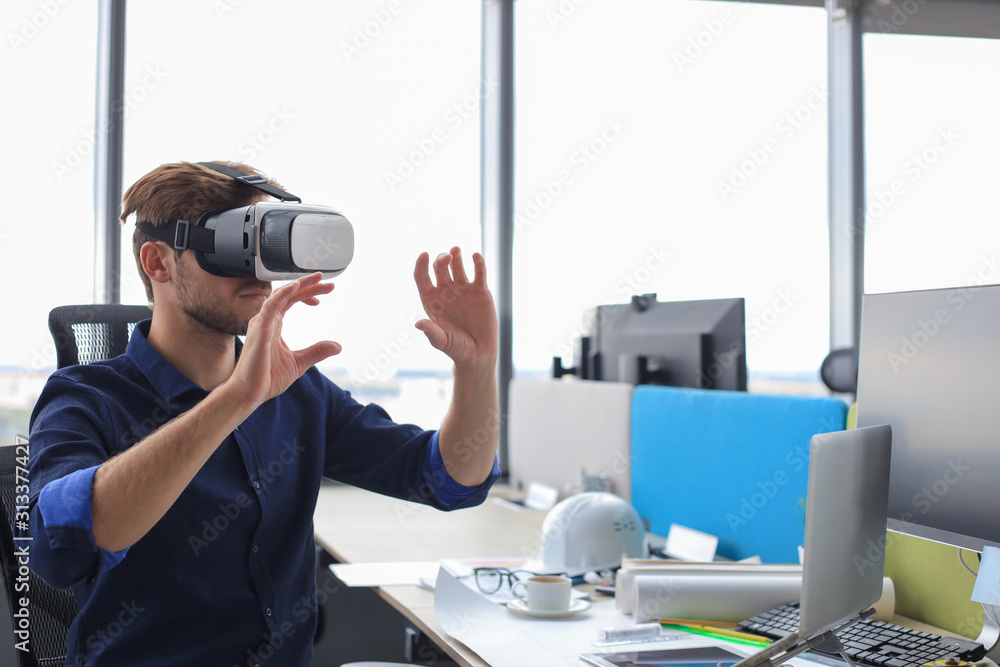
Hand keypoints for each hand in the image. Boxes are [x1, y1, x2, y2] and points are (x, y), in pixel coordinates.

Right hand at [229, 272, 340, 409]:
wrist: (250, 393)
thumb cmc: (268, 378)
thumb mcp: (300, 362)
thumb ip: (317, 351)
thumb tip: (338, 346)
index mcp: (275, 325)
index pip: (293, 301)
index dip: (309, 293)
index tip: (327, 289)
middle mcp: (268, 320)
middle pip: (289, 295)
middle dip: (309, 286)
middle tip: (328, 281)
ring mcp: (262, 323)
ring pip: (281, 295)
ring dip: (299, 285)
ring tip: (317, 278)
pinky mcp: (259, 330)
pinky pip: (270, 306)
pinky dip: (283, 294)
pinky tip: (296, 286)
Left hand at [414, 248, 498, 369]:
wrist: (478, 353)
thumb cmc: (456, 348)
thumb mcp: (442, 341)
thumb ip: (431, 332)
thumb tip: (417, 324)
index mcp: (431, 300)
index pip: (421, 277)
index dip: (421, 265)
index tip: (423, 255)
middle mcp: (445, 291)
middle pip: (440, 268)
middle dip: (441, 260)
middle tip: (447, 258)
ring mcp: (463, 289)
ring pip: (457, 266)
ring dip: (456, 256)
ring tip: (456, 250)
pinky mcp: (480, 291)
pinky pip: (479, 273)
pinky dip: (478, 263)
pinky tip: (475, 256)